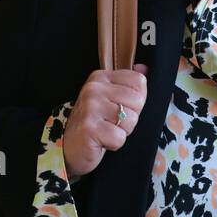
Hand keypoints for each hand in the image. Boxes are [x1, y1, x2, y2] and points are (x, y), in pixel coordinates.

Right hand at [63, 64, 147, 180]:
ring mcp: (90, 107)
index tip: (119, 108)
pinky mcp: (89, 128)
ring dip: (123, 131)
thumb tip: (146, 68)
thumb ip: (128, 84)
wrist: (70, 147)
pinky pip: (119, 137)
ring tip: (106, 131)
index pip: (139, 81)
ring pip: (131, 119)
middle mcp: (93, 88)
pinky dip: (114, 144)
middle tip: (111, 122)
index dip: (136, 100)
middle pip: (138, 100)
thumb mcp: (110, 98)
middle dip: (130, 117)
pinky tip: (101, 141)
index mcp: (100, 77)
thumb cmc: (95, 123)